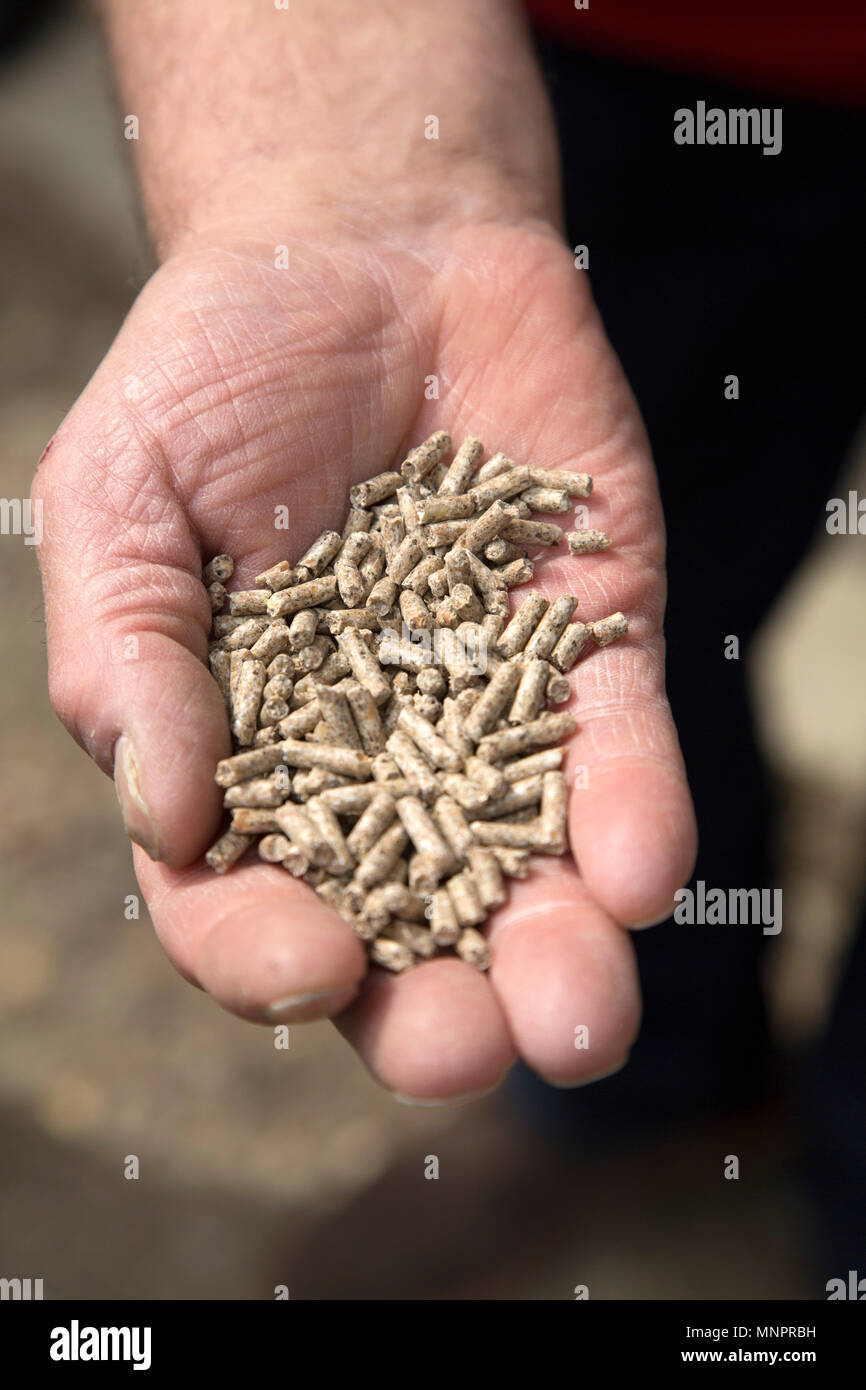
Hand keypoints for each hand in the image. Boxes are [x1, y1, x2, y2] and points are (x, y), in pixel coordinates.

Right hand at [33, 206, 695, 1099]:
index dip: (263, 951)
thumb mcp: (120, 501)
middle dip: (433, 1009)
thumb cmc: (212, 380)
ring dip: (557, 954)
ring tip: (575, 1020)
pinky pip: (618, 752)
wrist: (365, 248)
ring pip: (527, 874)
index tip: (305, 959)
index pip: (242, 898)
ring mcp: (491, 713)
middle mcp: (373, 765)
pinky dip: (632, 814)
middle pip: (403, 929)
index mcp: (242, 757)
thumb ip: (126, 656)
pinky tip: (637, 870)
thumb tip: (167, 816)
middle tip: (464, 1051)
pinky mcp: (592, 648)